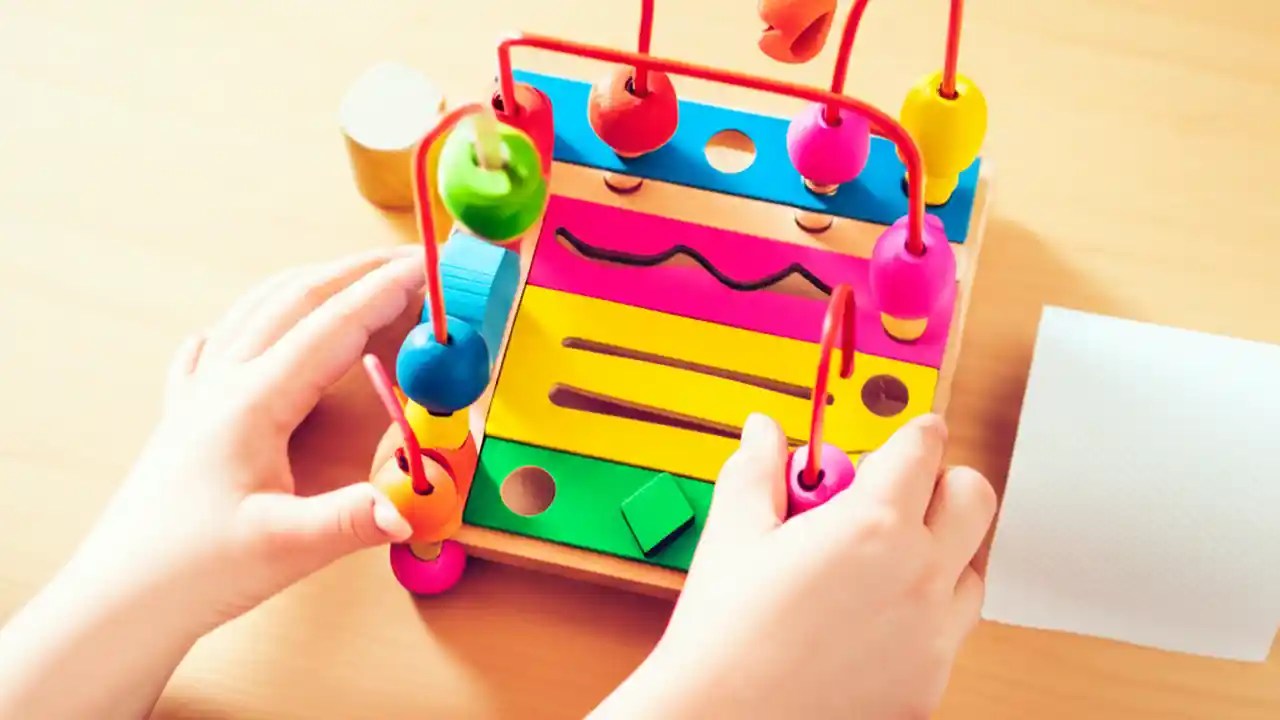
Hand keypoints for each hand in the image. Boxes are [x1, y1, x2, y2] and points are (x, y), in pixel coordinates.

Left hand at [0, 247, 421, 718]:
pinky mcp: (188, 414)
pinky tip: (245, 325)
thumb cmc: (192, 569)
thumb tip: (408, 506)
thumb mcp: (282, 548)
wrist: (123, 598)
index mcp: (252, 403)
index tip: (428, 269)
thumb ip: (350, 520)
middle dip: (358, 271)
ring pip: (258, 309)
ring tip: (355, 275)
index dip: (384, 294)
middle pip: (296, 299)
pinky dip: (252, 317)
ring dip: (313, 283)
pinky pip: (220, 342)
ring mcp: (201, 392)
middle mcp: (224, 382)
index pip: (332, 328)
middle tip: (411, 260)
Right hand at [598, 413, 995, 718]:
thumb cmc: (724, 638)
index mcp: (872, 526)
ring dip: (939, 551)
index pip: (923, 448)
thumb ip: (757, 471)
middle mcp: (918, 577)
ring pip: (971, 567)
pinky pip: (951, 631)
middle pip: (974, 497)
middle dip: (941, 482)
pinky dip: (925, 613)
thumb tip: (764, 432)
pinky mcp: (930, 684)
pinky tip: (874, 617)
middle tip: (896, 493)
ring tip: (878, 562)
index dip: (915, 431)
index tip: (910, 432)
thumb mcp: (733, 535)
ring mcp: (933, 636)